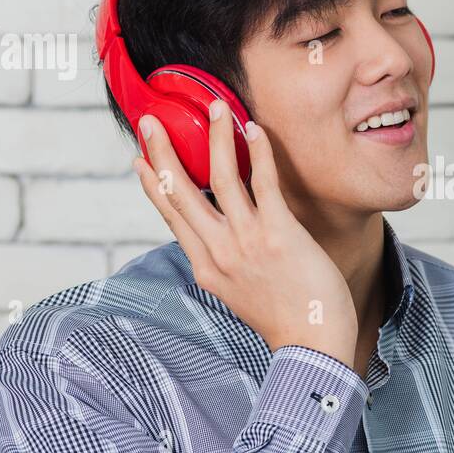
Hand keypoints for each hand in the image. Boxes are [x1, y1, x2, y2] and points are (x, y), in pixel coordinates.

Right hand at [131, 101, 357, 368]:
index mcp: (205, 266)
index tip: (140, 160)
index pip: (170, 215)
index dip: (153, 184)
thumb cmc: (286, 319)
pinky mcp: (279, 233)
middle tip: (149, 120)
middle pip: (180, 190)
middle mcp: (218, 251)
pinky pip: (263, 182)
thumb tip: (221, 239)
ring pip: (220, 177)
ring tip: (215, 107)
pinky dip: (257, 151)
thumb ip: (226, 263)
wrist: (313, 345)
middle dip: (162, 151)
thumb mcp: (239, 293)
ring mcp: (246, 241)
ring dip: (215, 136)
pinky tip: (254, 129)